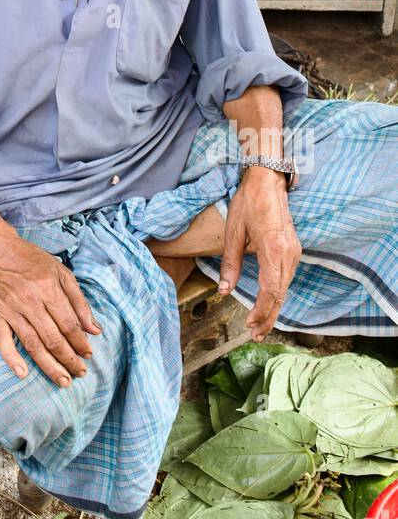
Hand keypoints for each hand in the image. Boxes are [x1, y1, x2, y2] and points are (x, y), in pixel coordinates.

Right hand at [0, 232, 100, 386]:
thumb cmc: (30, 259)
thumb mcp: (60, 271)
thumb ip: (78, 301)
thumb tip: (94, 329)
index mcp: (48, 287)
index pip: (69, 323)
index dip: (80, 342)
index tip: (88, 354)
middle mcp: (30, 299)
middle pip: (53, 338)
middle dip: (69, 359)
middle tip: (80, 373)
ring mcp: (11, 308)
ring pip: (33, 344)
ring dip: (49, 366)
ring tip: (62, 380)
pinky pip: (3, 340)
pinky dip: (11, 358)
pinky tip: (22, 373)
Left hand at [218, 168, 301, 340]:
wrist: (268, 182)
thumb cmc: (249, 203)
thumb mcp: (233, 232)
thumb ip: (230, 263)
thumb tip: (223, 290)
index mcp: (274, 249)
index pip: (271, 290)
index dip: (261, 311)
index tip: (249, 325)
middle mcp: (289, 254)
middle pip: (281, 294)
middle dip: (269, 317)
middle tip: (256, 336)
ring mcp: (294, 252)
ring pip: (285, 289)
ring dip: (274, 309)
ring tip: (260, 327)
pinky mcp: (293, 250)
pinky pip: (286, 279)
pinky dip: (278, 295)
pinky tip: (269, 304)